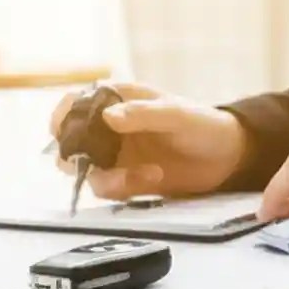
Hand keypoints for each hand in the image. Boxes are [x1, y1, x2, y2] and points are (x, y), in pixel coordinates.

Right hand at [49, 82, 248, 199]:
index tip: (63, 132)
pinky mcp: (125, 180)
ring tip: (141, 176)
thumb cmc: (201, 123)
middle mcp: (108, 128)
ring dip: (106, 176)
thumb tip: (107, 117)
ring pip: (85, 170)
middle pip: (69, 142)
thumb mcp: (176, 114)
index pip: (73, 104)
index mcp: (115, 100)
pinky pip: (107, 188)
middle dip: (78, 156)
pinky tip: (154, 177)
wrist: (227, 156)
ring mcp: (115, 155)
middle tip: (98, 163)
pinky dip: (123, 187)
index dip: (61, 117)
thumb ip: (143, 114)